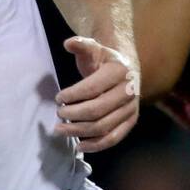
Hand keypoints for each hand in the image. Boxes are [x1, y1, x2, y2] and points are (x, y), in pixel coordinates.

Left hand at [54, 37, 139, 152]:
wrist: (125, 70)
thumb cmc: (103, 60)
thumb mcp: (93, 49)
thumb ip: (81, 45)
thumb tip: (68, 43)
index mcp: (120, 72)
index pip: (93, 88)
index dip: (73, 95)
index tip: (58, 98)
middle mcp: (129, 91)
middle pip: (98, 110)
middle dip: (74, 114)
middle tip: (58, 114)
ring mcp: (131, 108)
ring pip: (104, 126)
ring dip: (80, 131)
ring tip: (61, 130)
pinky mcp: (131, 122)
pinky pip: (114, 138)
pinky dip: (96, 145)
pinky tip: (79, 145)